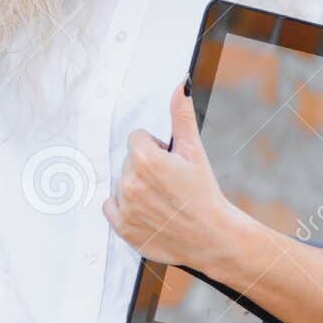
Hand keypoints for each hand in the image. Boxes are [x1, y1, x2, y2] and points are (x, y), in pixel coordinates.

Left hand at [103, 80, 237, 272]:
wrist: (211, 236)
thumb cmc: (204, 194)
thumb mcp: (194, 151)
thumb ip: (182, 115)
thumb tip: (180, 85)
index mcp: (144, 159)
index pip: (137, 140)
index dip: (156, 149)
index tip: (170, 164)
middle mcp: (129, 182)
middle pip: (129, 162)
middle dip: (146, 168)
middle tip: (169, 184)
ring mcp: (124, 206)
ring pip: (122, 183)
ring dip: (136, 188)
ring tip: (162, 199)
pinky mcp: (122, 227)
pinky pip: (111, 207)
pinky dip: (125, 209)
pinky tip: (148, 212)